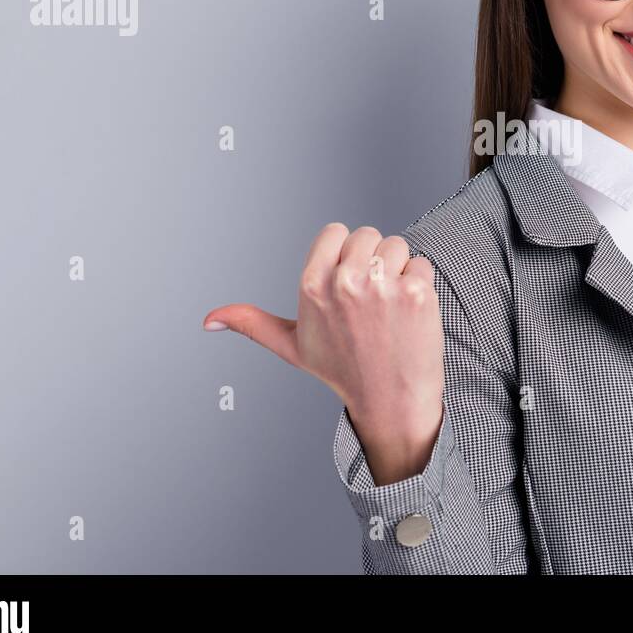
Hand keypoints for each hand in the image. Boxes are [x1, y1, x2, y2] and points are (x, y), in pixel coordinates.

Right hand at [203, 223, 444, 482]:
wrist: (391, 401)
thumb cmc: (343, 371)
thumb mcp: (292, 345)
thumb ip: (253, 323)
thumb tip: (210, 320)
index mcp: (311, 286)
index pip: (335, 232)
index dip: (344, 254)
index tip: (347, 283)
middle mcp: (345, 281)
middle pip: (368, 234)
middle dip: (372, 260)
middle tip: (370, 301)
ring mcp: (383, 285)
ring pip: (397, 245)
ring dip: (398, 270)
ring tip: (390, 308)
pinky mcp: (417, 291)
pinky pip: (421, 263)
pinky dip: (421, 284)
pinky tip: (410, 313)